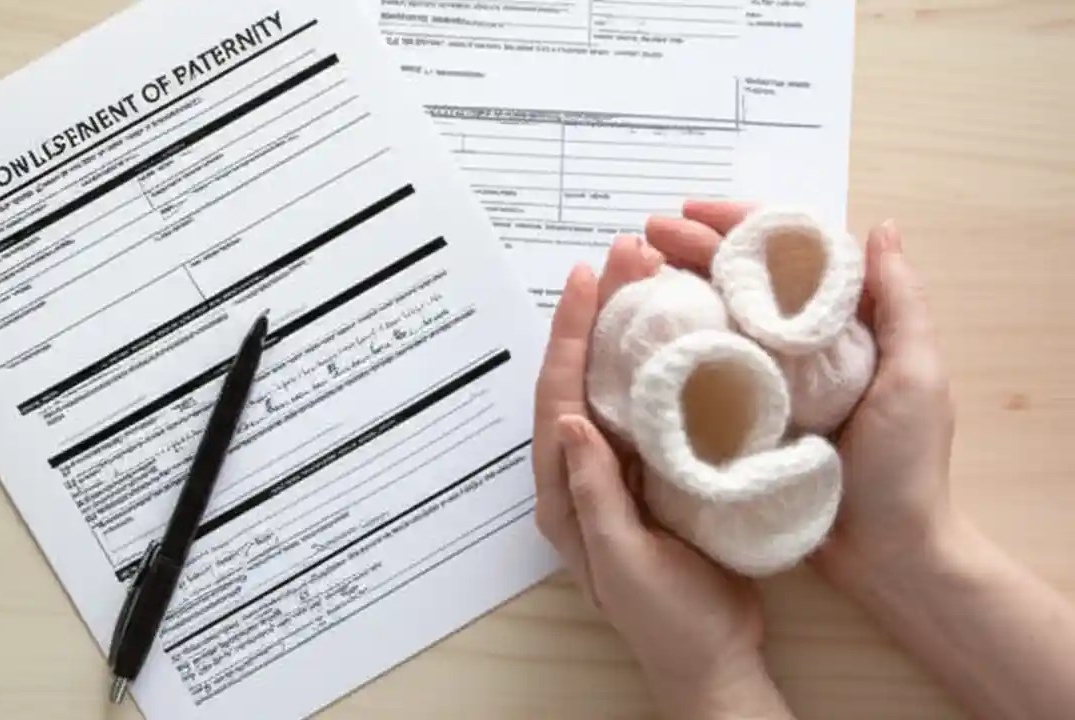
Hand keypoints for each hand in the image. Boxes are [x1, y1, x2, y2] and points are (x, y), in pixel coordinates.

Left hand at [533, 235, 791, 718]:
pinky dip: (656, 368)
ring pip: (613, 387)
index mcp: (565, 494)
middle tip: (621, 257)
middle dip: (596, 317)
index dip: (569, 336)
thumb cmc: (666, 621)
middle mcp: (584, 475)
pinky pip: (648, 410)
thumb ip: (593, 493)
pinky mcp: (655, 476)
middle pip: (581, 379)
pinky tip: (675, 337)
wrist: (711, 659)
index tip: (586, 280)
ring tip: (644, 279)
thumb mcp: (623, 560)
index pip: (558, 397)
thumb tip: (570, 421)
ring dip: (623, 333)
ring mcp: (619, 473)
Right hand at [646, 201, 957, 584]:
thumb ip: (900, 303)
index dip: (738, 226)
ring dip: (672, 292)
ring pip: (714, 321)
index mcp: (840, 326)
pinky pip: (702, 376)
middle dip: (691, 249)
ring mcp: (766, 384)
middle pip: (739, 281)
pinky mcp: (742, 422)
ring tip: (629, 276)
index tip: (691, 211)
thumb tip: (879, 226)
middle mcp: (797, 346)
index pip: (784, 256)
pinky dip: (671, 351)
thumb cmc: (906, 465)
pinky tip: (636, 339)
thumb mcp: (916, 377)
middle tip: (642, 238)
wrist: (886, 554)